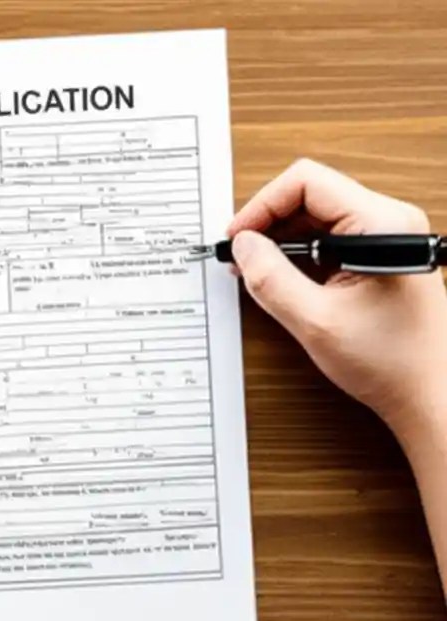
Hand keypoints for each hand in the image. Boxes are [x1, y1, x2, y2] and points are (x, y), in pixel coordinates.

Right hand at [227, 159, 446, 433]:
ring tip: (257, 272)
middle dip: (268, 222)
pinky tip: (284, 280)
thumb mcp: (316, 321)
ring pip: (318, 216)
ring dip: (282, 240)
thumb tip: (242, 246)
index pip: (307, 182)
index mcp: (382, 224)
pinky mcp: (382, 255)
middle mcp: (390, 221)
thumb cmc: (394, 362)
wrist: (434, 394)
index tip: (238, 238)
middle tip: (240, 257)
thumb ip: (271, 279)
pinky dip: (300, 253)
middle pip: (311, 194)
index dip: (262, 205)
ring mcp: (389, 237)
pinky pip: (331, 237)